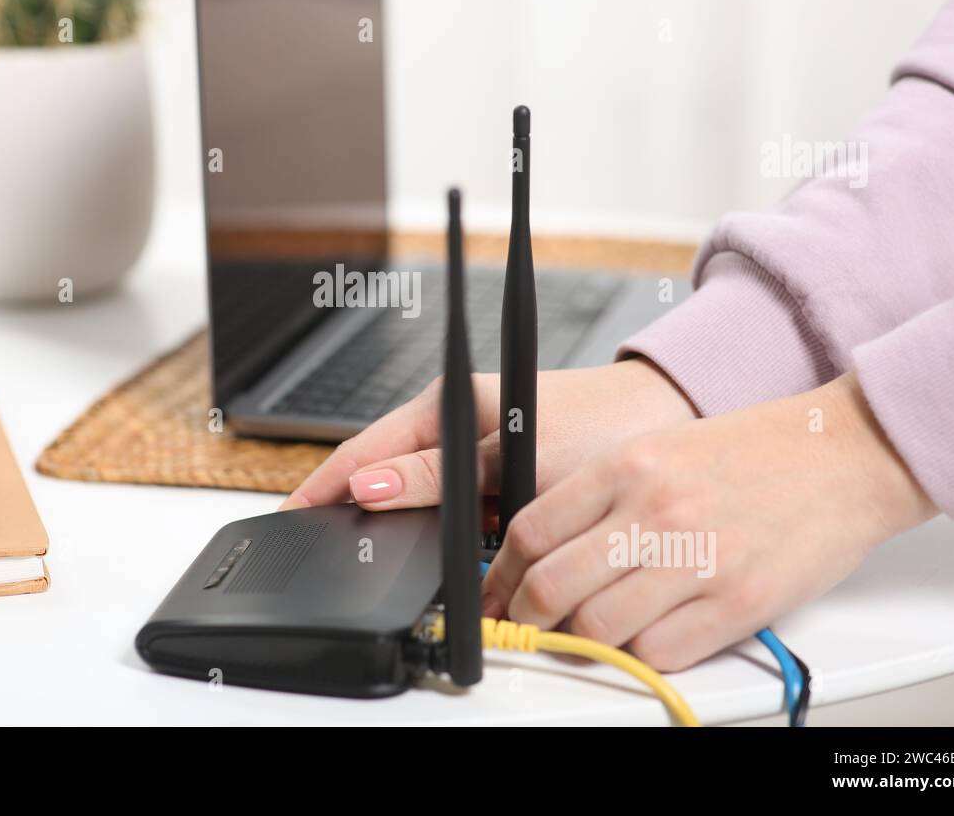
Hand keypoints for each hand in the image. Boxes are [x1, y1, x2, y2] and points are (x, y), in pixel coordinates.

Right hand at [278, 358, 694, 510]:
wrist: (663, 422)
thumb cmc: (600, 425)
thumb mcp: (512, 456)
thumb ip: (439, 475)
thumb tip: (370, 487)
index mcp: (449, 403)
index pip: (364, 450)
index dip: (322, 485)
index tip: (290, 515)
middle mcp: (455, 422)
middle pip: (383, 474)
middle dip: (354, 509)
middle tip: (321, 545)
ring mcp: (472, 449)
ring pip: (419, 496)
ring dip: (404, 524)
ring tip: (373, 551)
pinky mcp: (494, 474)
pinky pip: (453, 508)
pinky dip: (446, 532)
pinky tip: (443, 551)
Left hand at [482, 372, 937, 670]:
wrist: (843, 455)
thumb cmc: (751, 454)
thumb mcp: (657, 450)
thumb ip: (599, 496)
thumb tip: (542, 550)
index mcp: (626, 466)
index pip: (530, 530)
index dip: (500, 574)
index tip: (497, 593)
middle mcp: (655, 511)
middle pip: (552, 586)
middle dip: (527, 617)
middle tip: (529, 625)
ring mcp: (698, 560)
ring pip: (599, 629)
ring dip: (582, 642)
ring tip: (588, 635)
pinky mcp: (739, 604)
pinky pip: (661, 652)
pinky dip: (642, 656)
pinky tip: (646, 637)